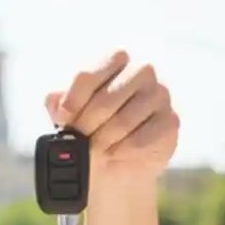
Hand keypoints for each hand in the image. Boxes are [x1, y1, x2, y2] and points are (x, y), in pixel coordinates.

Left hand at [44, 50, 178, 184]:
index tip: (63, 119)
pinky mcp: (170, 122)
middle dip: (86, 126)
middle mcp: (141, 72)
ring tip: (96, 149)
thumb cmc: (91, 130)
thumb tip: (54, 100)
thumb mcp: (68, 116)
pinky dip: (121, 151)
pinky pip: (141, 139)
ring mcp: (160, 95)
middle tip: (80, 140)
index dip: (72, 99)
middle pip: (105, 99)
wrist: (115, 163)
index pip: (89, 74)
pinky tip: (115, 153)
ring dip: (103, 142)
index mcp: (115, 61)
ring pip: (123, 122)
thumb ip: (58, 104)